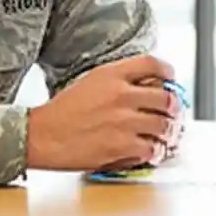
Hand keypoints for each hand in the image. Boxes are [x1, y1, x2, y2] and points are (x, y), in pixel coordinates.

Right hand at [25, 55, 181, 170]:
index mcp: (112, 75)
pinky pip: (152, 148)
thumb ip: (118, 81)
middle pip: (166, 98)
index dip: (168, 72)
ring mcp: (123, 121)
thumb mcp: (90, 83)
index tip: (172, 81)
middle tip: (173, 115)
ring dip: (167, 133)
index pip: (153, 63)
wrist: (41, 136)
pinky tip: (151, 152)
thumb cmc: (62, 112)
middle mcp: (121, 95)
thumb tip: (146, 87)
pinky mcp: (121, 145)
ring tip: (165, 137)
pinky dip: (155, 152)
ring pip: (164, 126)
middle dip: (174, 109)